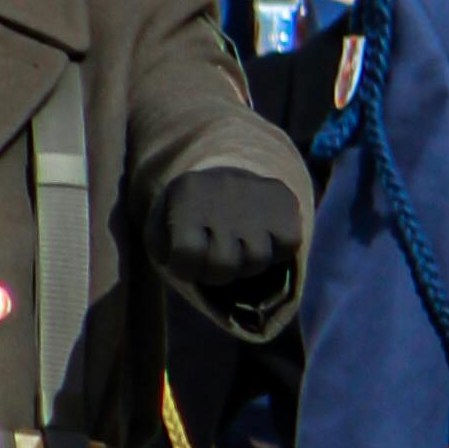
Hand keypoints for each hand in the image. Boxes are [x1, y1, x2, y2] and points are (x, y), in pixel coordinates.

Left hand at [157, 163, 302, 313]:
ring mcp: (258, 195)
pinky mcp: (285, 201)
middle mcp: (224, 189)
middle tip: (213, 258)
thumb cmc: (187, 215)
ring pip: (257, 259)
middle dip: (216, 273)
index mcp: (186, 194)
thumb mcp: (161, 227)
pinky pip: (287, 248)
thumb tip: (195, 272)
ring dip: (246, 265)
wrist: (221, 173)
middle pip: (223, 264)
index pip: (187, 253)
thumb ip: (164, 250)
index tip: (187, 262)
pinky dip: (276, 253)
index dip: (186, 269)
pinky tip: (262, 238)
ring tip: (237, 248)